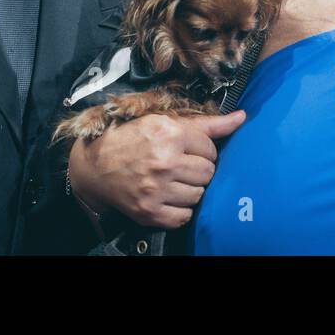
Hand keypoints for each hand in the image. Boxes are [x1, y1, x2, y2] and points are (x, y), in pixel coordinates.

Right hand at [68, 110, 245, 229]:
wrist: (92, 167)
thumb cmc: (129, 139)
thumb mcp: (161, 122)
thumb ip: (205, 123)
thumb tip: (241, 118)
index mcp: (168, 133)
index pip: (210, 148)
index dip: (201, 149)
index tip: (187, 150)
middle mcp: (164, 161)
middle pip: (208, 172)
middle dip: (198, 169)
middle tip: (181, 165)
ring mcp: (156, 189)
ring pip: (199, 194)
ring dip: (190, 189)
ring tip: (173, 180)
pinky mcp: (150, 211)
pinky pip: (184, 216)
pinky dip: (180, 209)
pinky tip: (168, 197)